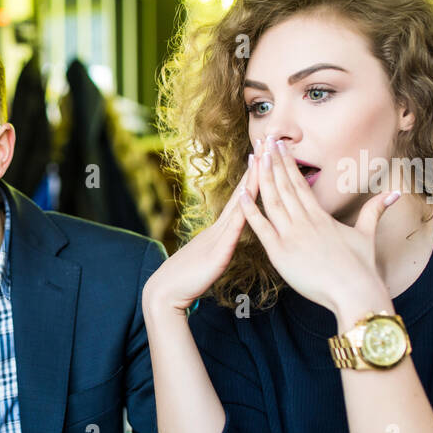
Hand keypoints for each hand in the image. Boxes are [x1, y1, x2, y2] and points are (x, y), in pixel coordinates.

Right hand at [142, 154, 253, 320]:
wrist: (166, 291)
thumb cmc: (186, 280)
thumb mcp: (208, 260)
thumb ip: (218, 248)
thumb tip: (226, 243)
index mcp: (220, 230)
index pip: (241, 198)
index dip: (253, 175)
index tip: (263, 153)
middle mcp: (219, 227)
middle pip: (242, 192)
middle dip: (256, 167)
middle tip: (266, 141)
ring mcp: (218, 236)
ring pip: (239, 204)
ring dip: (251, 180)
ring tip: (262, 157)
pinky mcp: (218, 251)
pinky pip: (233, 228)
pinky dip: (242, 210)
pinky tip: (249, 196)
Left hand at [240, 139, 396, 315]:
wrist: (355, 292)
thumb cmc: (361, 268)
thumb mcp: (367, 234)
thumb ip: (375, 211)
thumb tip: (394, 193)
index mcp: (320, 216)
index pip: (299, 183)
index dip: (287, 163)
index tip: (279, 147)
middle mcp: (304, 222)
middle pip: (284, 185)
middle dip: (272, 161)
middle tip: (263, 139)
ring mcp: (291, 236)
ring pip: (272, 200)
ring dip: (261, 177)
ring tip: (253, 156)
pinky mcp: (280, 253)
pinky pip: (261, 228)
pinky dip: (250, 210)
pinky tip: (241, 193)